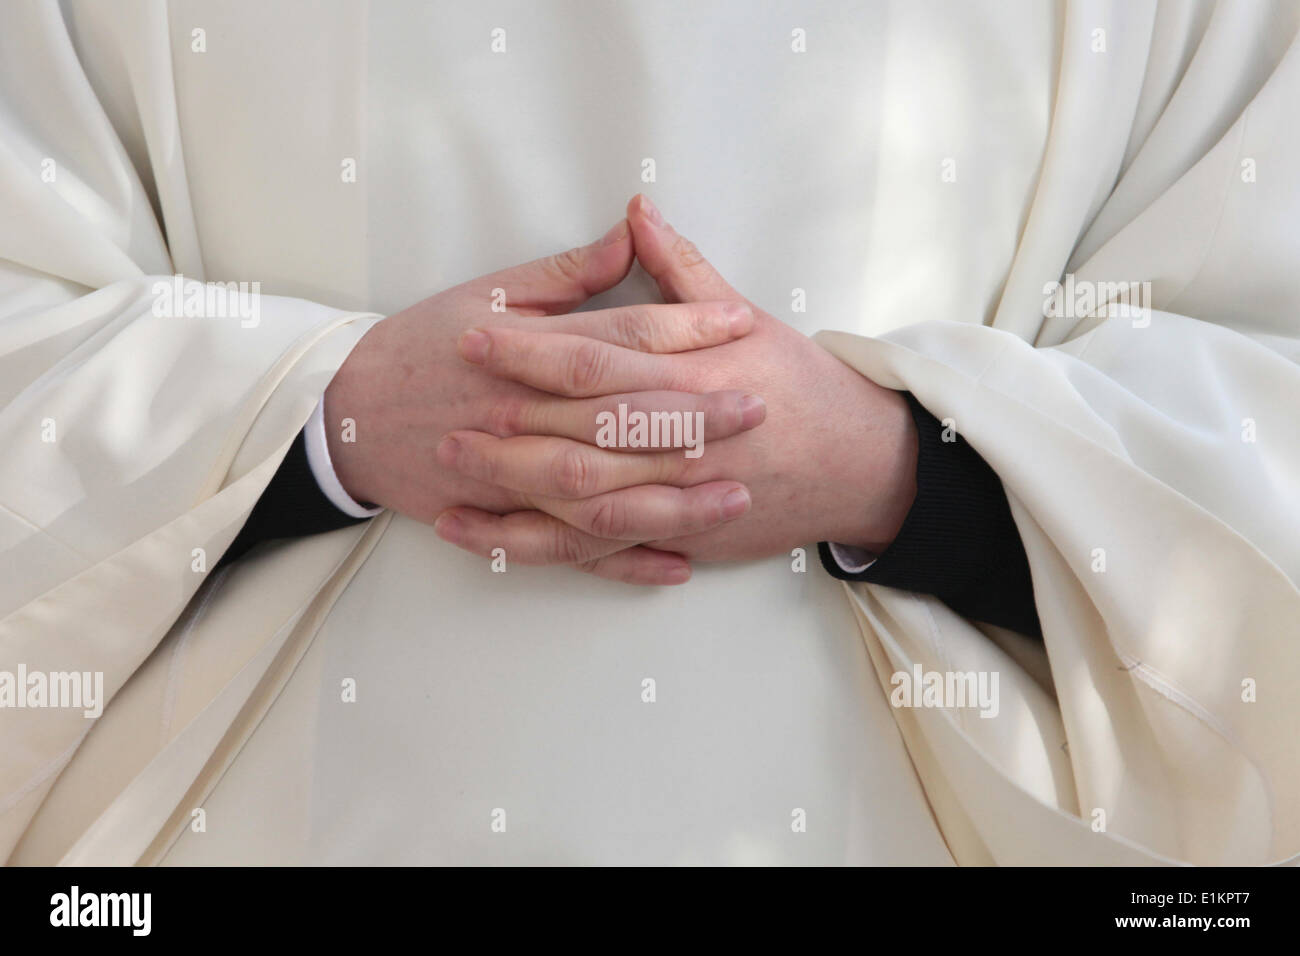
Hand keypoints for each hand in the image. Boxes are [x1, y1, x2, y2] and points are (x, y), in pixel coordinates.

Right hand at [323, 219, 764, 582]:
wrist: (346, 417)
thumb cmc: (423, 347)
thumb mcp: (487, 296)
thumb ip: (567, 274)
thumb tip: (631, 233)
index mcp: (523, 352)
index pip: (615, 338)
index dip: (681, 329)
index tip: (737, 322)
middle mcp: (522, 417)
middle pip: (620, 419)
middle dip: (694, 416)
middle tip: (758, 407)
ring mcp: (512, 478)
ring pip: (603, 495)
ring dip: (673, 498)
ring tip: (736, 495)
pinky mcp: (502, 522)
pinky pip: (570, 551)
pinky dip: (623, 562)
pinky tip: (677, 565)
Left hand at [434, 195, 917, 565]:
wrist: (858, 462)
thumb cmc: (800, 384)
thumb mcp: (748, 315)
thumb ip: (682, 269)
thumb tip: (637, 212)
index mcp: (693, 375)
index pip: (595, 360)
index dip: (529, 349)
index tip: (474, 336)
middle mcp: (685, 441)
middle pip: (582, 435)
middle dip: (512, 425)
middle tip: (449, 412)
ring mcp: (682, 499)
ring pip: (584, 503)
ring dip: (514, 491)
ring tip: (452, 478)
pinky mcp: (681, 539)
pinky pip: (600, 553)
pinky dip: (544, 549)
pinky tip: (485, 542)